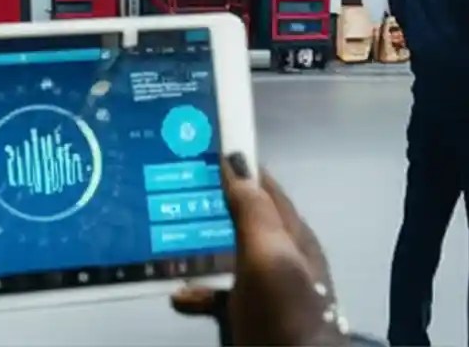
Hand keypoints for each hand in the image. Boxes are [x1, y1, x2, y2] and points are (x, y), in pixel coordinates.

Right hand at [171, 157, 346, 345]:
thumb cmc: (283, 314)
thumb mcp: (268, 254)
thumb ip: (252, 210)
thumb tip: (236, 159)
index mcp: (294, 237)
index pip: (267, 189)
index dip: (241, 167)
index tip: (207, 147)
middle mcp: (285, 260)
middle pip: (250, 220)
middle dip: (219, 202)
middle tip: (181, 187)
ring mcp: (272, 294)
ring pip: (234, 257)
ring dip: (207, 246)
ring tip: (174, 235)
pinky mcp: (256, 322)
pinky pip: (224, 300)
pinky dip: (201, 293)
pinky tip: (179, 296)